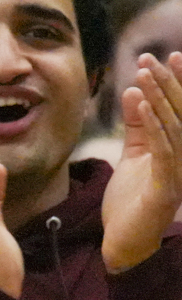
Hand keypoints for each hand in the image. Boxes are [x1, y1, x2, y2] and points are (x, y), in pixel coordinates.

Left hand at [102, 50, 181, 271]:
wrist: (124, 244)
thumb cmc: (131, 201)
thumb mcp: (133, 156)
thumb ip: (137, 126)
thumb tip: (134, 90)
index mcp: (179, 150)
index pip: (180, 111)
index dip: (176, 83)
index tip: (166, 56)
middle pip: (181, 113)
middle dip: (168, 83)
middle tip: (151, 56)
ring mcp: (178, 173)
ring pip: (173, 127)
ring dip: (159, 98)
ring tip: (144, 73)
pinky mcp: (166, 188)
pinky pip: (162, 151)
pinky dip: (153, 126)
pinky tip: (143, 105)